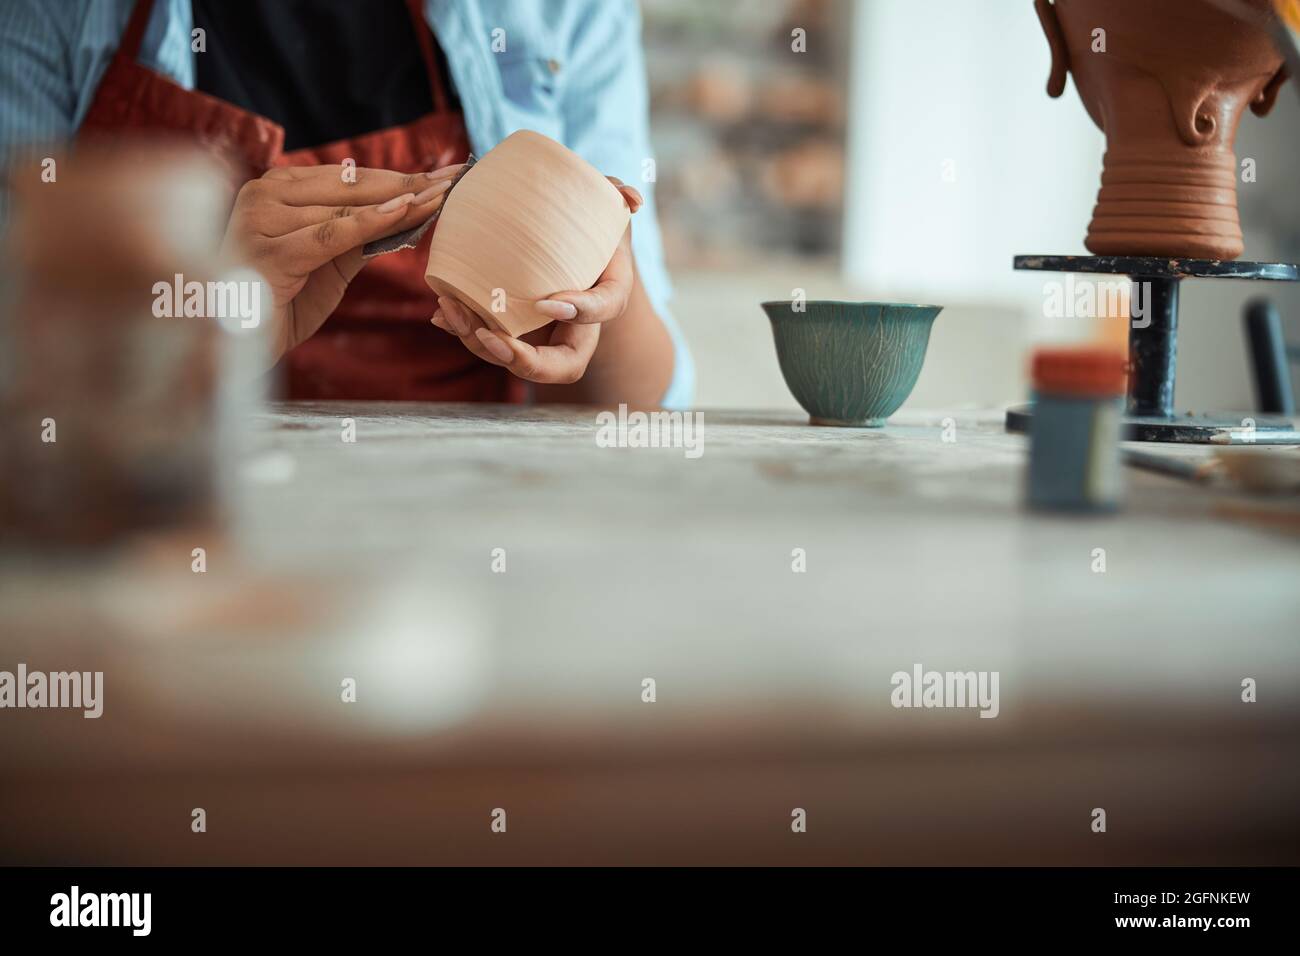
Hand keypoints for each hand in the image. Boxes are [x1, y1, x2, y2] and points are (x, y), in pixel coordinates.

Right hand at [222, 163, 465, 361]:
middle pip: (351, 187)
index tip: (446, 174)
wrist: (232, 346)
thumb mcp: (328, 264)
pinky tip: (407, 212)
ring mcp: (260, 220)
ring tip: (442, 198)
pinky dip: (371, 223)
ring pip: (346, 209)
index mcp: (276, 189)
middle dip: (408, 184)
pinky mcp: (267, 252)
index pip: (350, 178)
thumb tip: (411, 213)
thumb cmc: (280, 303)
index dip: (400, 177)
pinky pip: (331, 236)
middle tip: (456, 179)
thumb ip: (360, 236)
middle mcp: (263, 194)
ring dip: (399, 203)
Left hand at [429, 178, 642, 384]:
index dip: (579, 311)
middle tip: (490, 334)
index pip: (603, 312)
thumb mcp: (607, 210)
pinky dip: (464, 330)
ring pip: (514, 359)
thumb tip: (630, 199)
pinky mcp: (512, 332)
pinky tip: (442, 314)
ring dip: (479, 342)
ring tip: (451, 311)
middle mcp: (575, 329)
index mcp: (607, 298)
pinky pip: (490, 343)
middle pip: (555, 365)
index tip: (547, 300)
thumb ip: (618, 196)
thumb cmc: (586, 229)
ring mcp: (542, 337)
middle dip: (521, 359)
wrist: (565, 250)